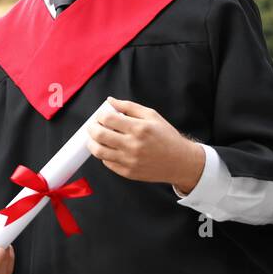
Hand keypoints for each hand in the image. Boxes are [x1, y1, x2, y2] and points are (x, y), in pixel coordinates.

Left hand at [86, 97, 205, 193]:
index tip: (101, 116)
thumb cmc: (166, 137)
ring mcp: (130, 161)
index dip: (100, 116)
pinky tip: (109, 149)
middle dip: (91, 128)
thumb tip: (110, 101)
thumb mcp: (152, 116)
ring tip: (95, 138)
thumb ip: (129, 107)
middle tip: (93, 126)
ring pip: (99, 152)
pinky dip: (104, 155)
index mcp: (139, 128)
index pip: (108, 119)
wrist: (181, 162)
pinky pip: (107, 163)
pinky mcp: (128, 172)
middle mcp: (133, 145)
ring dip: (92, 143)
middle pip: (99, 135)